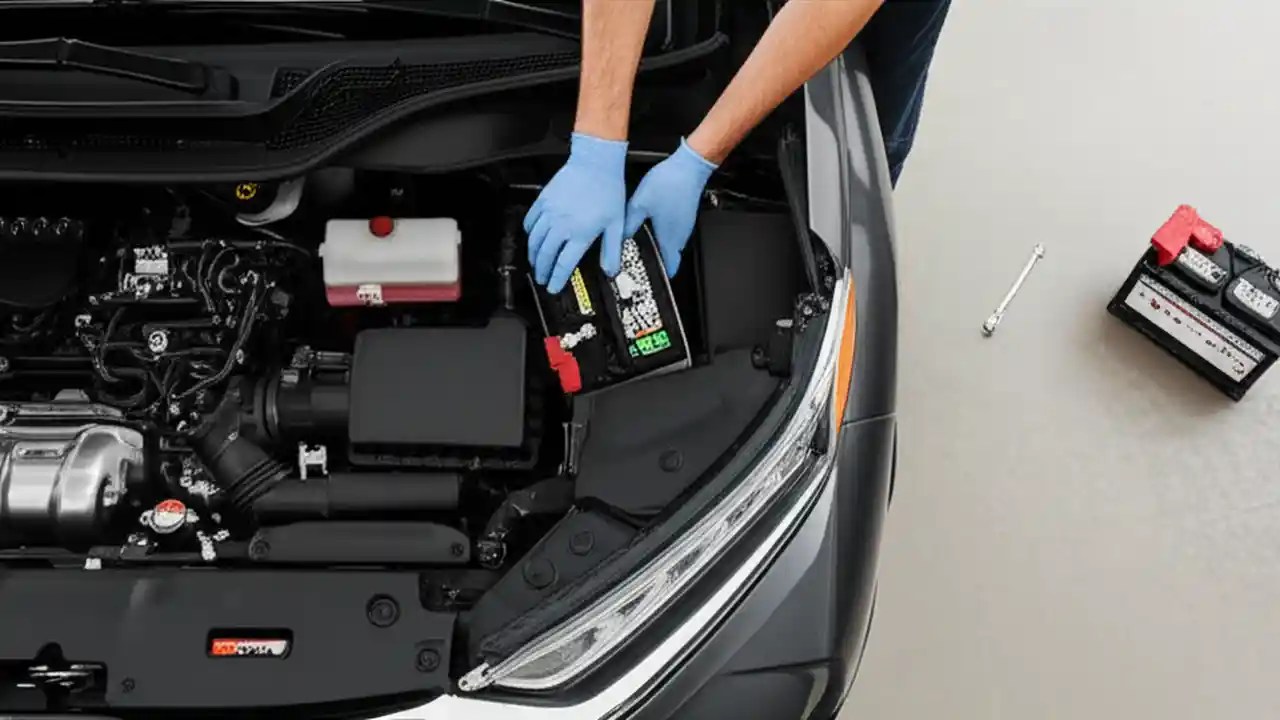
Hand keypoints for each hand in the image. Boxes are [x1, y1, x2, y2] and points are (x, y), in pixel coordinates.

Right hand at [524, 133, 627, 292]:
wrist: (596, 163)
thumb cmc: (608, 189)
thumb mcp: (616, 223)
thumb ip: (612, 250)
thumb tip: (611, 270)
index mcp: (580, 234)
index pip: (564, 264)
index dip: (557, 279)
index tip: (553, 287)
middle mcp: (562, 225)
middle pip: (545, 255)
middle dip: (542, 271)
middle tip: (542, 278)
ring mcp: (550, 212)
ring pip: (534, 241)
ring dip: (533, 255)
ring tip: (535, 263)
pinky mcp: (543, 200)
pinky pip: (530, 221)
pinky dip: (529, 233)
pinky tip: (532, 237)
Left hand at [621, 138, 717, 276]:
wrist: (689, 166)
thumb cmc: (670, 183)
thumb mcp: (640, 204)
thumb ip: (629, 224)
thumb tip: (619, 240)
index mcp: (669, 239)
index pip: (669, 269)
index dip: (658, 276)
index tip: (646, 278)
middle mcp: (680, 236)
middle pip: (669, 258)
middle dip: (655, 261)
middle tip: (639, 259)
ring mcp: (685, 226)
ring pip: (671, 244)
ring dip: (658, 246)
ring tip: (642, 242)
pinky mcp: (685, 216)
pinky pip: (674, 232)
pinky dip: (663, 233)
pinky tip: (652, 223)